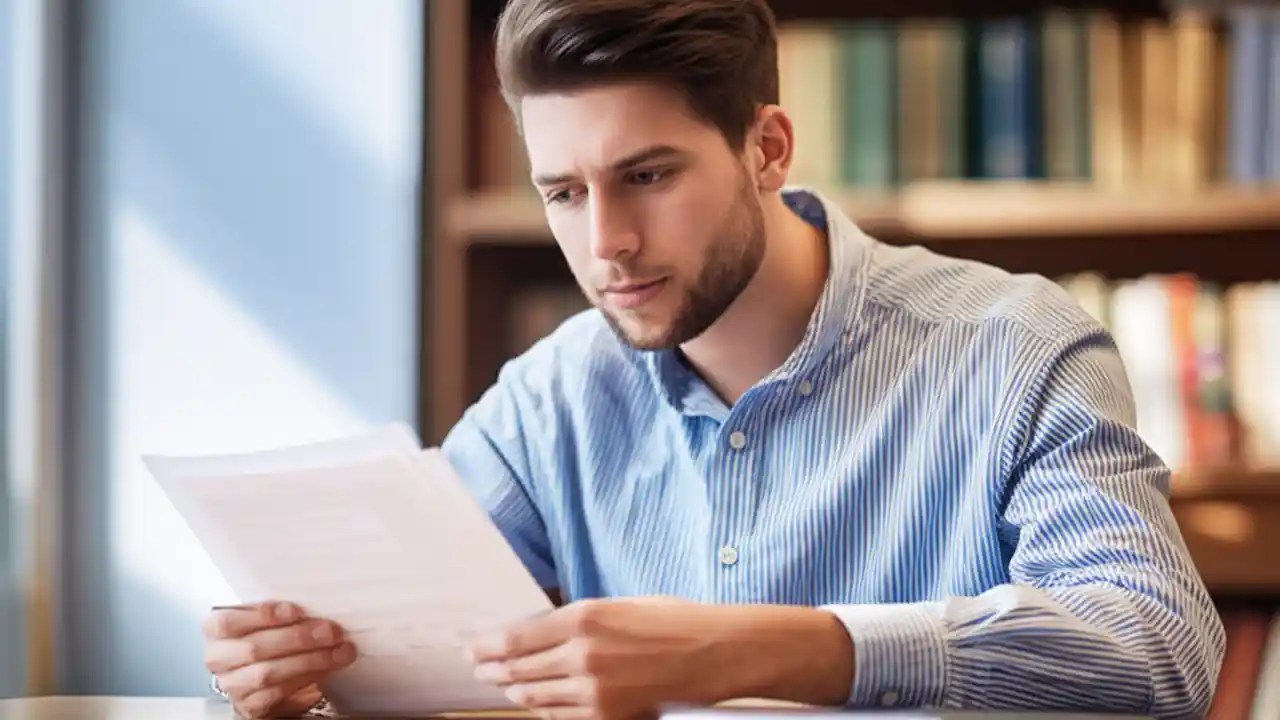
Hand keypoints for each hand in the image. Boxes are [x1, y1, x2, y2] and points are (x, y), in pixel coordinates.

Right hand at [203, 601, 357, 718]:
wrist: (256, 673)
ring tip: (338, 651)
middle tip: (330, 631)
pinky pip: (278, 694)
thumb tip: (316, 604)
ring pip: (268, 673)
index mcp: (216, 630)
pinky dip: (307, 679)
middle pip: (254, 648)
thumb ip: (280, 612)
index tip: (296, 610)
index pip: (228, 622)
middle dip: (297, 638)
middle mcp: (219, 658)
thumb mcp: (264, 618)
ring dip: (309, 661)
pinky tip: (326, 668)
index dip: (262, 615)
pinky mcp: (250, 705)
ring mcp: (233, 684)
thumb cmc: (264, 636)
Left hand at [466, 598, 854, 719]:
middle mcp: (581, 655)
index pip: (514, 639)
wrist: (714, 652)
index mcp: (582, 618)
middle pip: (518, 670)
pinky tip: (536, 703)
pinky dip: (543, 709)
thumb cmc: (672, 621)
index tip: (473, 648)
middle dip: (493, 671)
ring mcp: (593, 691)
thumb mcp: (618, 605)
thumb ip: (576, 620)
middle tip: (479, 669)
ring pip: (535, 697)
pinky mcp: (607, 716)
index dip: (486, 647)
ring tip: (504, 686)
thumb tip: (540, 632)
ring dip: (514, 692)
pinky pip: (560, 717)